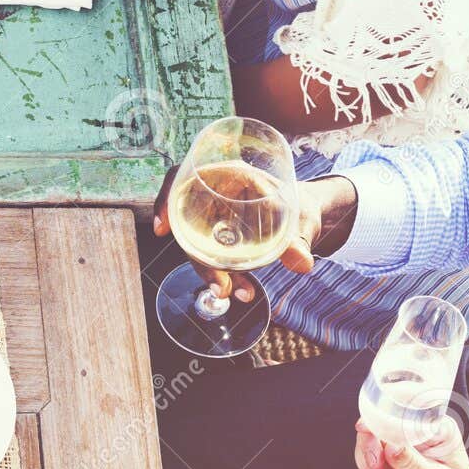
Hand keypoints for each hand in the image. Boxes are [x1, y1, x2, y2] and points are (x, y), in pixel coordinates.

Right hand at [152, 167, 342, 301]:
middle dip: (199, 259)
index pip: (183, 177)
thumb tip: (301, 263)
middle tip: (220, 286)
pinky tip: (231, 288)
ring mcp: (214, 216)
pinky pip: (206, 251)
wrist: (303, 215)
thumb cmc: (300, 205)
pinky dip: (215, 271)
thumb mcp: (301, 218)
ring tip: (235, 293)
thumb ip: (299, 240)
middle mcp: (215, 194)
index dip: (165, 199)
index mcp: (230, 175)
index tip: (164, 228)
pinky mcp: (218, 234)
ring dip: (209, 270)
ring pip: (196, 241)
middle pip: (187, 220)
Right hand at [355, 418, 468, 468]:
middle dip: (374, 453)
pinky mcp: (392, 464)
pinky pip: (369, 463)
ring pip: (369, 446)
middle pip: (377, 428)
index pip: (400, 415)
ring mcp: (403, 450)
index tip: (366, 431)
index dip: (379, 422)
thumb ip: (410, 463)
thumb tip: (389, 446)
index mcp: (435, 431)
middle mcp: (417, 437)